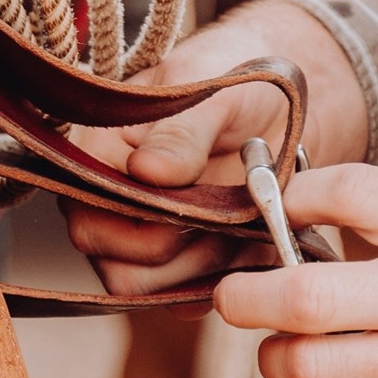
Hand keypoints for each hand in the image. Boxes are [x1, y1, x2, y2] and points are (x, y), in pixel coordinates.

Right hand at [62, 1, 368, 297]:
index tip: (199, 199)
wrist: (287, 99)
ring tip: (247, 224)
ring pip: (152, 292)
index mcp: (98, 153)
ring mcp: (142, 235)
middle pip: (117, 269)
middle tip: (230, 215)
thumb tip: (146, 171)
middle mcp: (109, 201)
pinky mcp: (182, 259)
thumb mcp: (216, 93)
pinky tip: (255, 241)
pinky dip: (225, 279)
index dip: (145, 226)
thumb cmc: (240, 79)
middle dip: (182, 251)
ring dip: (206, 268)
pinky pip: (188, 297)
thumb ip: (183, 132)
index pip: (90, 221)